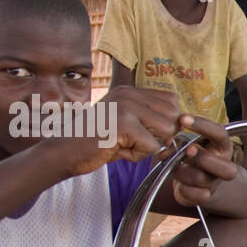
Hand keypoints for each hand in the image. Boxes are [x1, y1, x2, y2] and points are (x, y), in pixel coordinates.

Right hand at [57, 86, 182, 177]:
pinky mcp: (124, 123)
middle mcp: (129, 94)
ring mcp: (126, 106)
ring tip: (124, 145)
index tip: (147, 132)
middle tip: (134, 141)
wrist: (63, 151)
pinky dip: (137, 155)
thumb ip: (151, 122)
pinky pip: (151, 146)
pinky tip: (116, 149)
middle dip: (161, 136)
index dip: (167, 121)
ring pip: (166, 132)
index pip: (171, 101)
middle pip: (173, 116)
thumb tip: (183, 125)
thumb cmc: (96, 142)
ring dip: (149, 147)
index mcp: (130, 91)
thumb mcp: (126, 125)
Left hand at [169, 116, 239, 207]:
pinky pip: (198, 196)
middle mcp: (223, 166)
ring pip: (201, 178)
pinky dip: (186, 190)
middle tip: (186, 149)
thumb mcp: (193, 144)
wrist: (203, 184)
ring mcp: (214, 183)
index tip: (183, 119)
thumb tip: (168, 141)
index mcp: (222, 147)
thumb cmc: (195, 157)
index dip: (203, 126)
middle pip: (224, 167)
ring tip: (169, 163)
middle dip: (202, 157)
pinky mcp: (204, 196)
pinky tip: (179, 185)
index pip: (220, 134)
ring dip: (182, 170)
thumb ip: (182, 140)